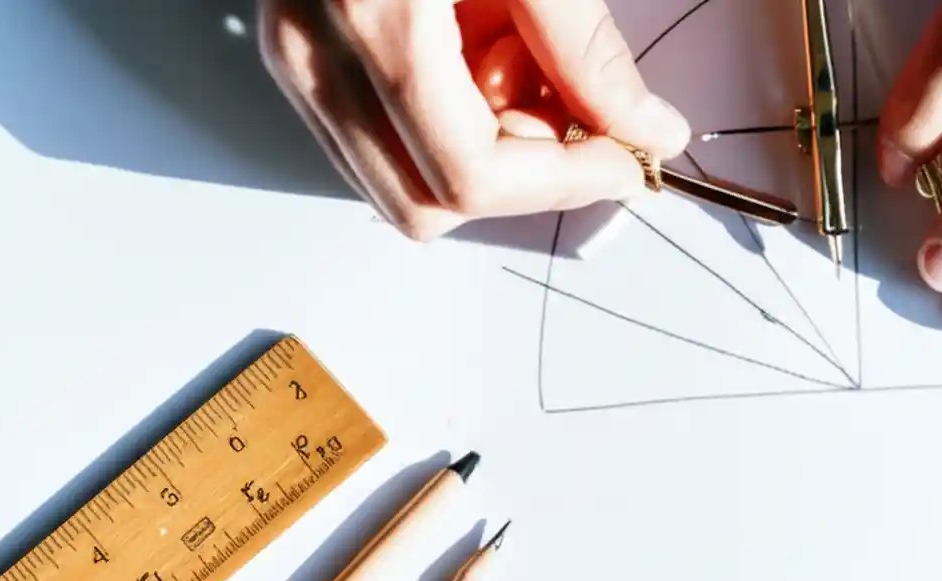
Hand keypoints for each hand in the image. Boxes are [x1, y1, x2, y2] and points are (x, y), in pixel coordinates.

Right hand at [257, 0, 689, 239]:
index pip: (469, 176)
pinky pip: (380, 132)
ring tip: (528, 65)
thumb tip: (643, 127)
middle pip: (426, 201)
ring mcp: (297, 55)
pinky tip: (483, 52)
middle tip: (587, 123)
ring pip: (400, 178)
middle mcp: (314, 54)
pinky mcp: (302, 47)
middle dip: (522, 180)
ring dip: (485, 151)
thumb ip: (586, 46)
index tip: (630, 154)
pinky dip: (449, 119)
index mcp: (370, 14)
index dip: (565, 182)